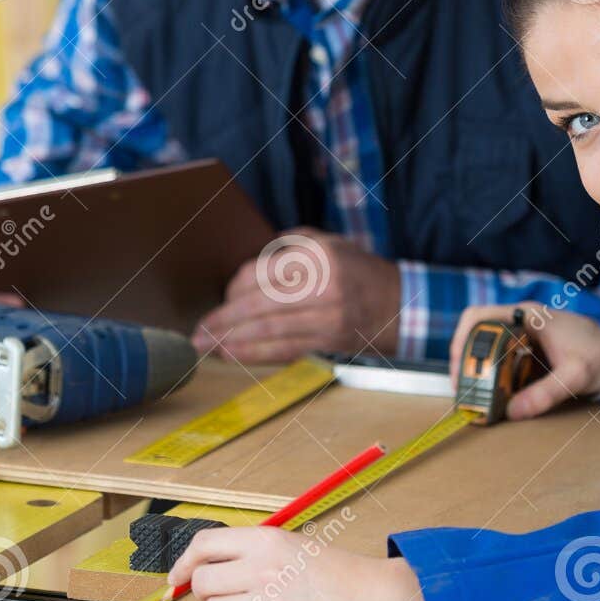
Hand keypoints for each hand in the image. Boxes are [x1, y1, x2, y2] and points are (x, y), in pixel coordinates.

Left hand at [169, 526, 431, 600]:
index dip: (184, 560)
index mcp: (266, 540)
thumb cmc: (333, 573)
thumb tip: (204, 563)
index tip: (177, 575)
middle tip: (224, 590)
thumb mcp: (290, 545)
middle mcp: (261, 569)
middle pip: (203, 582)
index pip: (205, 543)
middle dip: (206, 589)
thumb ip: (250, 550)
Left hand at [194, 228, 400, 361]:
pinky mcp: (328, 339)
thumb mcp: (329, 243)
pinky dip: (255, 354)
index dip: (234, 289)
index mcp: (316, 256)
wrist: (400, 304)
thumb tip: (249, 268)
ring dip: (232, 341)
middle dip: (223, 319)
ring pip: (268, 330)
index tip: (223, 299)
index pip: (260, 273)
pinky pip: (284, 349)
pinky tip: (234, 357)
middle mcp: (321, 284)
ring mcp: (326, 315)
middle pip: (258, 304)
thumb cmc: (358, 271)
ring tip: (208, 347)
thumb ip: (289, 247)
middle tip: (199, 331)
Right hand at [449, 304, 599, 419]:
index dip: (462, 340)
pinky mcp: (526, 355)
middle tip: (464, 389)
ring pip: (486, 351)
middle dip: (466, 362)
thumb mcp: (576, 374)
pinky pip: (501, 364)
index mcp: (526, 316)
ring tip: (476, 397)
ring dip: (478, 372)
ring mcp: (522, 339)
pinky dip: (494, 380)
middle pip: (477, 336)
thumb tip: (514, 411)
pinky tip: (496, 398)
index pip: (479, 317)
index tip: (460, 368)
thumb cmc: (599, 352)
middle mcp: (519, 324)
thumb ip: (546, 392)